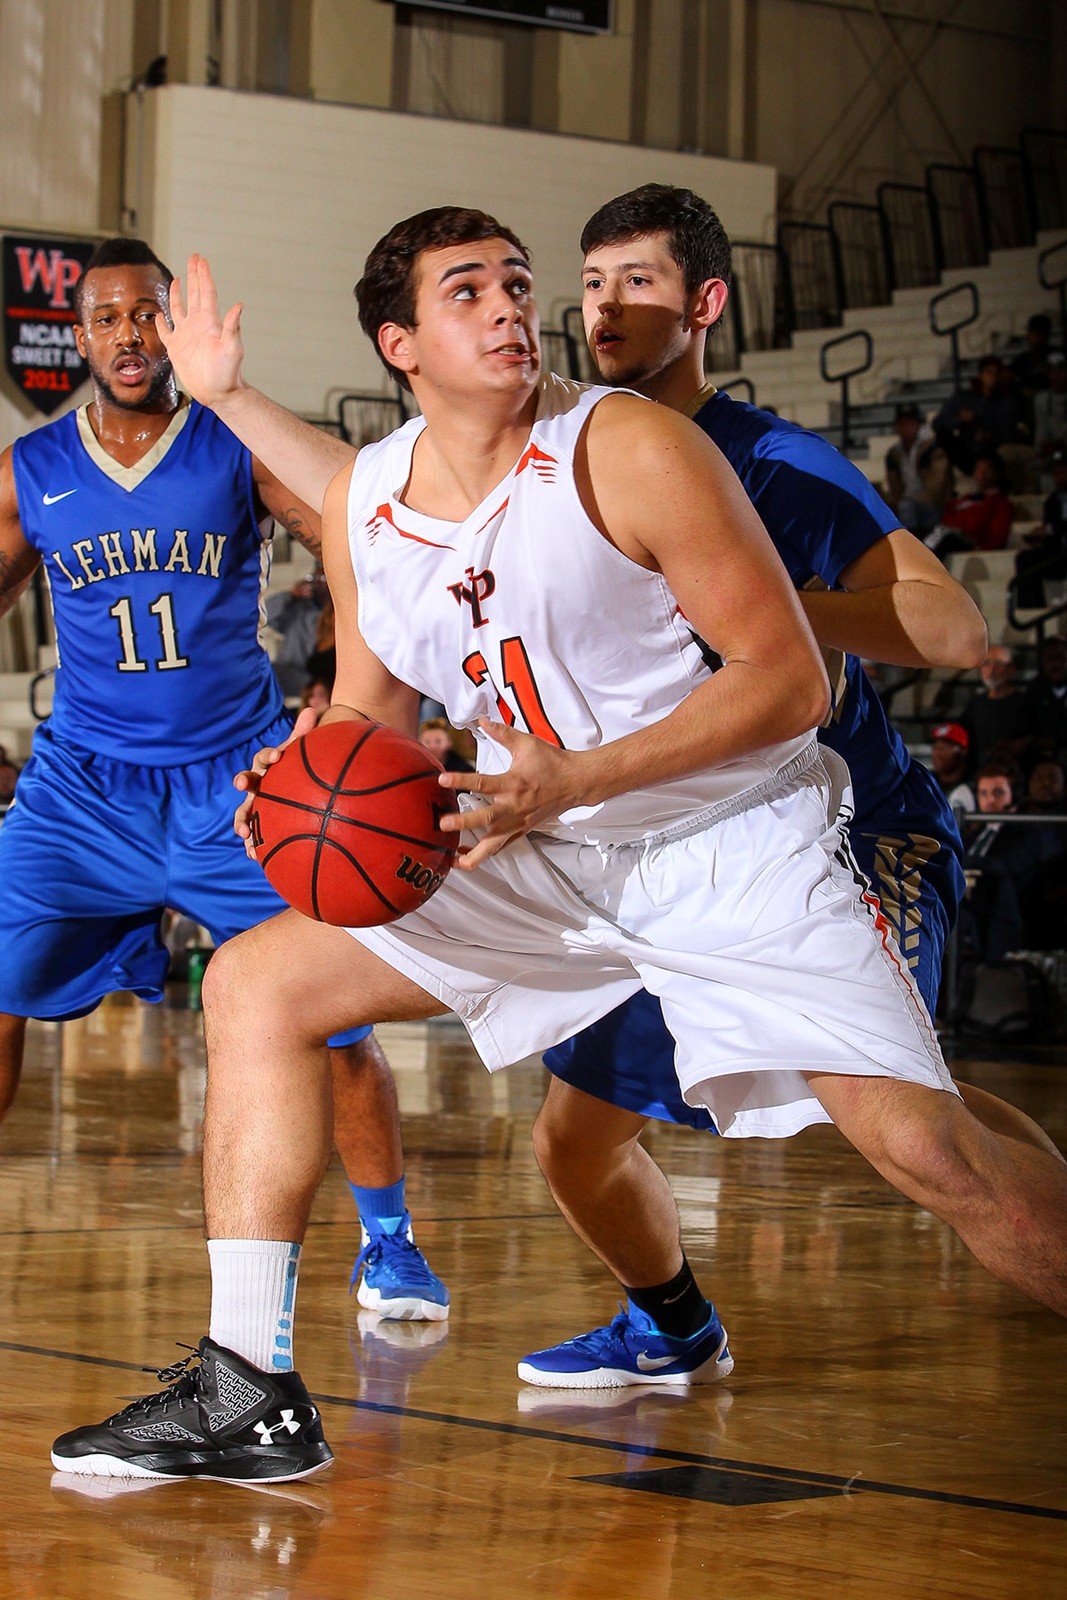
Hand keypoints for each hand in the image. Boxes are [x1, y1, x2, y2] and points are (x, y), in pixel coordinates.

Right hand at [157, 254, 243, 407]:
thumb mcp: (232, 349)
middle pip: (194, 294)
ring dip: (178, 294)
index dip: (203, 275)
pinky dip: (161, 323)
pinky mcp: (177, 349)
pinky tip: (158, 315)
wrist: (218, 393)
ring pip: (179, 308)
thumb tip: (238, 306)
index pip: (206, 292)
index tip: (200, 259)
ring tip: (178, 280)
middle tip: (194, 258)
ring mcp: (186, 336)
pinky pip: (166, 332)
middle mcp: (198, 325)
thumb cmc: (228, 373)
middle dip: (194, 275)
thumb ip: (233, 328)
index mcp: (210, 322)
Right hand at [233, 707, 317, 857]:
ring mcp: (257, 804)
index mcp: (269, 766)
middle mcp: (259, 784)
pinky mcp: (260, 823)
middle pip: (249, 782)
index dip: (269, 755)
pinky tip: (254, 856)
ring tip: (243, 833)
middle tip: (242, 783)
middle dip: (244, 782)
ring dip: (242, 820)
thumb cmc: (300, 767)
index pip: (265, 757)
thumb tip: (312, 709)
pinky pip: (254, 834)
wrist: (300, 786)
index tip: (277, 756)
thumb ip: (304, 734)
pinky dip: (252, 844)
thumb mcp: (304, 751)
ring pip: (246, 811)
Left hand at [436, 720, 587, 869]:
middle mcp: (515, 806)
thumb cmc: (553, 763)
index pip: (483, 783)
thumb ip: (502, 733)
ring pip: (494, 844)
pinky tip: (467, 857)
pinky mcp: (522, 831)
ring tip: (452, 860)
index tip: (442, 779)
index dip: (462, 781)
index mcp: (514, 783)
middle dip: (464, 823)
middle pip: (486, 819)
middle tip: (443, 824)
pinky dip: (485, 854)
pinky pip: (501, 846)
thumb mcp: (527, 744)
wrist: (577, 782)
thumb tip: (482, 721)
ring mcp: (519, 822)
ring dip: (474, 854)